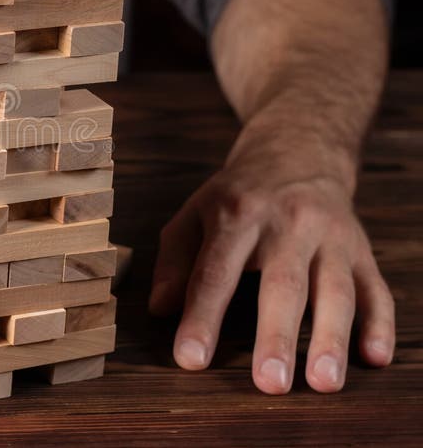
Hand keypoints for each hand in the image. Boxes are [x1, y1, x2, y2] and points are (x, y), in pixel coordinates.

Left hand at [149, 122, 394, 393]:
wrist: (297, 153)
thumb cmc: (237, 197)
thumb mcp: (194, 214)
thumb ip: (175, 261)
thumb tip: (160, 308)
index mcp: (237, 216)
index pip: (215, 271)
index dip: (201, 316)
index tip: (190, 359)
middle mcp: (287, 224)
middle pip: (282, 284)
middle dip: (276, 335)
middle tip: (269, 383)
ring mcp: (330, 237)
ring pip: (336, 289)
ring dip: (331, 337)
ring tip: (323, 382)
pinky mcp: (362, 250)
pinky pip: (376, 288)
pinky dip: (379, 323)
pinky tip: (375, 357)